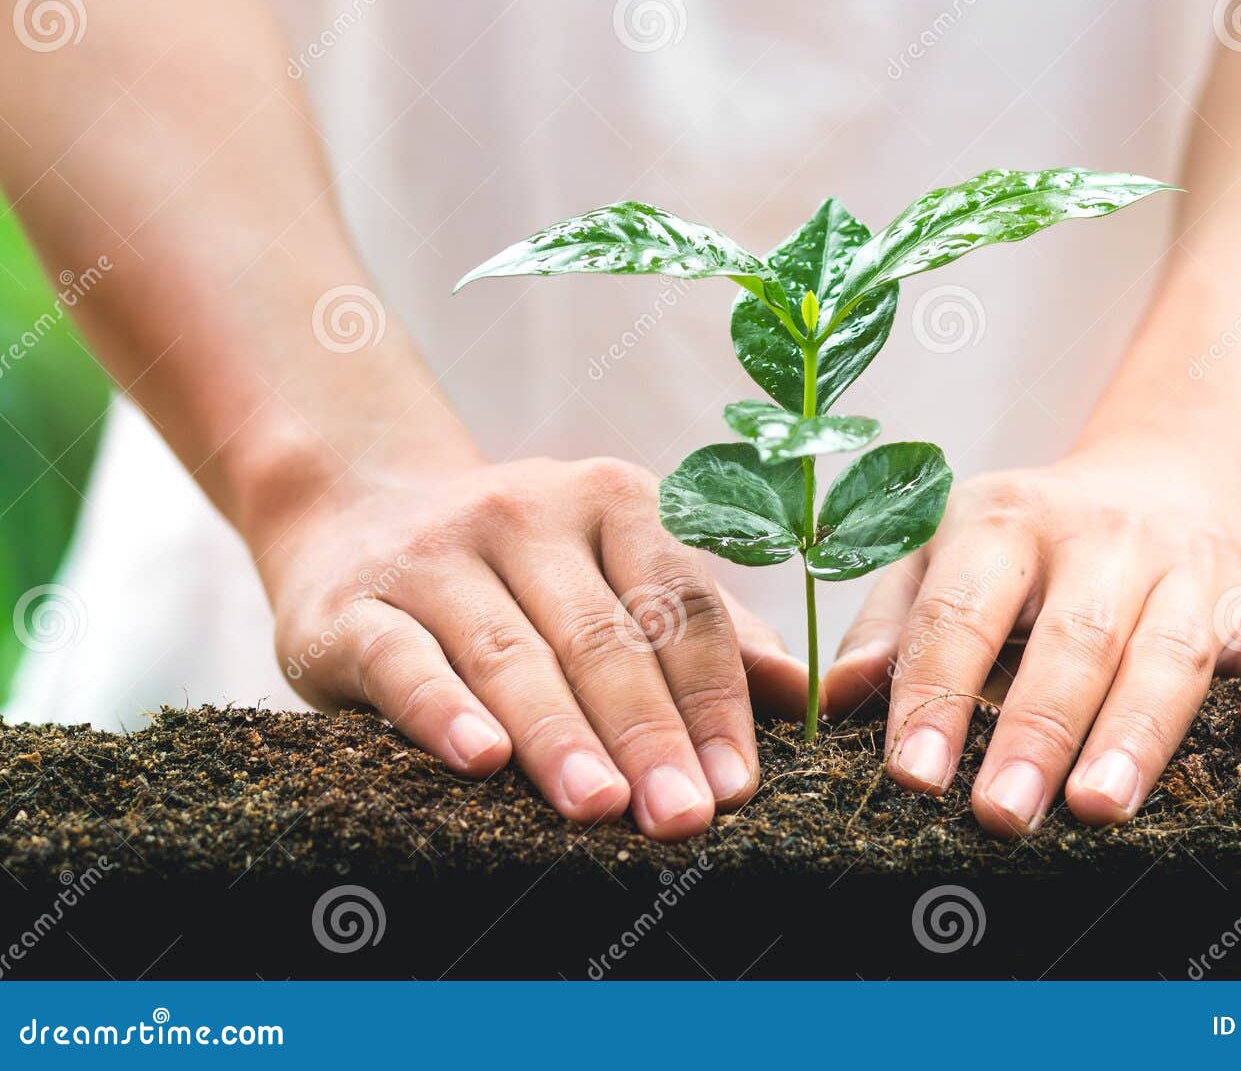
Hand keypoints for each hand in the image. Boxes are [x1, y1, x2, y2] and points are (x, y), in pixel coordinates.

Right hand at [256, 456, 806, 840]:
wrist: (356, 517)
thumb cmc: (523, 574)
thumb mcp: (618, 576)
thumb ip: (708, 632)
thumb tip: (811, 697)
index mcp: (613, 499)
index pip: (679, 604)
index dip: (713, 697)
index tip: (736, 785)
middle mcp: (526, 510)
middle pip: (602, 633)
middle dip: (648, 732)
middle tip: (682, 817)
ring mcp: (435, 552)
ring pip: (510, 651)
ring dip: (560, 733)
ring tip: (601, 806)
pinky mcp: (353, 604)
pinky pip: (404, 659)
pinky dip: (443, 710)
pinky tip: (481, 762)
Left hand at [823, 431, 1240, 834]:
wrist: (1176, 470)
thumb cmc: (1036, 543)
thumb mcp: (948, 552)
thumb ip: (895, 618)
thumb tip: (844, 694)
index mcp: (1006, 522)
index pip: (963, 609)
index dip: (937, 690)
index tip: (911, 773)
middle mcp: (1105, 536)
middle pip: (1072, 636)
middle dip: (1036, 728)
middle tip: (1002, 813)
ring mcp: (1195, 564)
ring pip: (1174, 645)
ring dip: (1138, 729)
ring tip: (1100, 806)